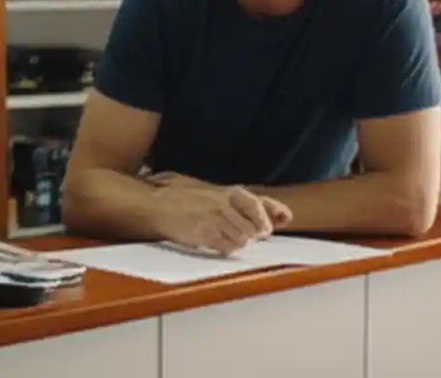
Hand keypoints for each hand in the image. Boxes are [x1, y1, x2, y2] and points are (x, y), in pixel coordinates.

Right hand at [149, 176, 293, 255]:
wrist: (154, 204)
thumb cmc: (177, 197)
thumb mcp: (208, 190)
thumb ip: (232, 199)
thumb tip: (253, 207)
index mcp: (227, 191)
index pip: (259, 202)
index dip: (274, 212)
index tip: (286, 217)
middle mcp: (225, 204)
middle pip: (255, 227)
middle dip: (253, 234)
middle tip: (245, 236)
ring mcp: (216, 218)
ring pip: (244, 239)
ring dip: (239, 243)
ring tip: (226, 239)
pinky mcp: (206, 233)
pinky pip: (228, 247)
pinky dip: (227, 249)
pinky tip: (218, 245)